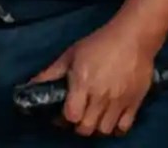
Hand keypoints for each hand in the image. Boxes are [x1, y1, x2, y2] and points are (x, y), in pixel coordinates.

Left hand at [29, 19, 159, 137]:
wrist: (132, 38)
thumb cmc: (99, 44)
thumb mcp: (71, 54)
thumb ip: (52, 72)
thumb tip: (33, 84)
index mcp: (83, 83)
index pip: (71, 115)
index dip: (63, 118)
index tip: (61, 114)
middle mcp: (101, 96)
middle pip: (86, 128)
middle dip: (78, 126)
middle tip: (77, 116)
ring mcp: (119, 101)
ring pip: (104, 130)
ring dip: (95, 127)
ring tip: (92, 117)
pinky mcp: (135, 103)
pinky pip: (124, 127)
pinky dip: (115, 128)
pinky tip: (109, 120)